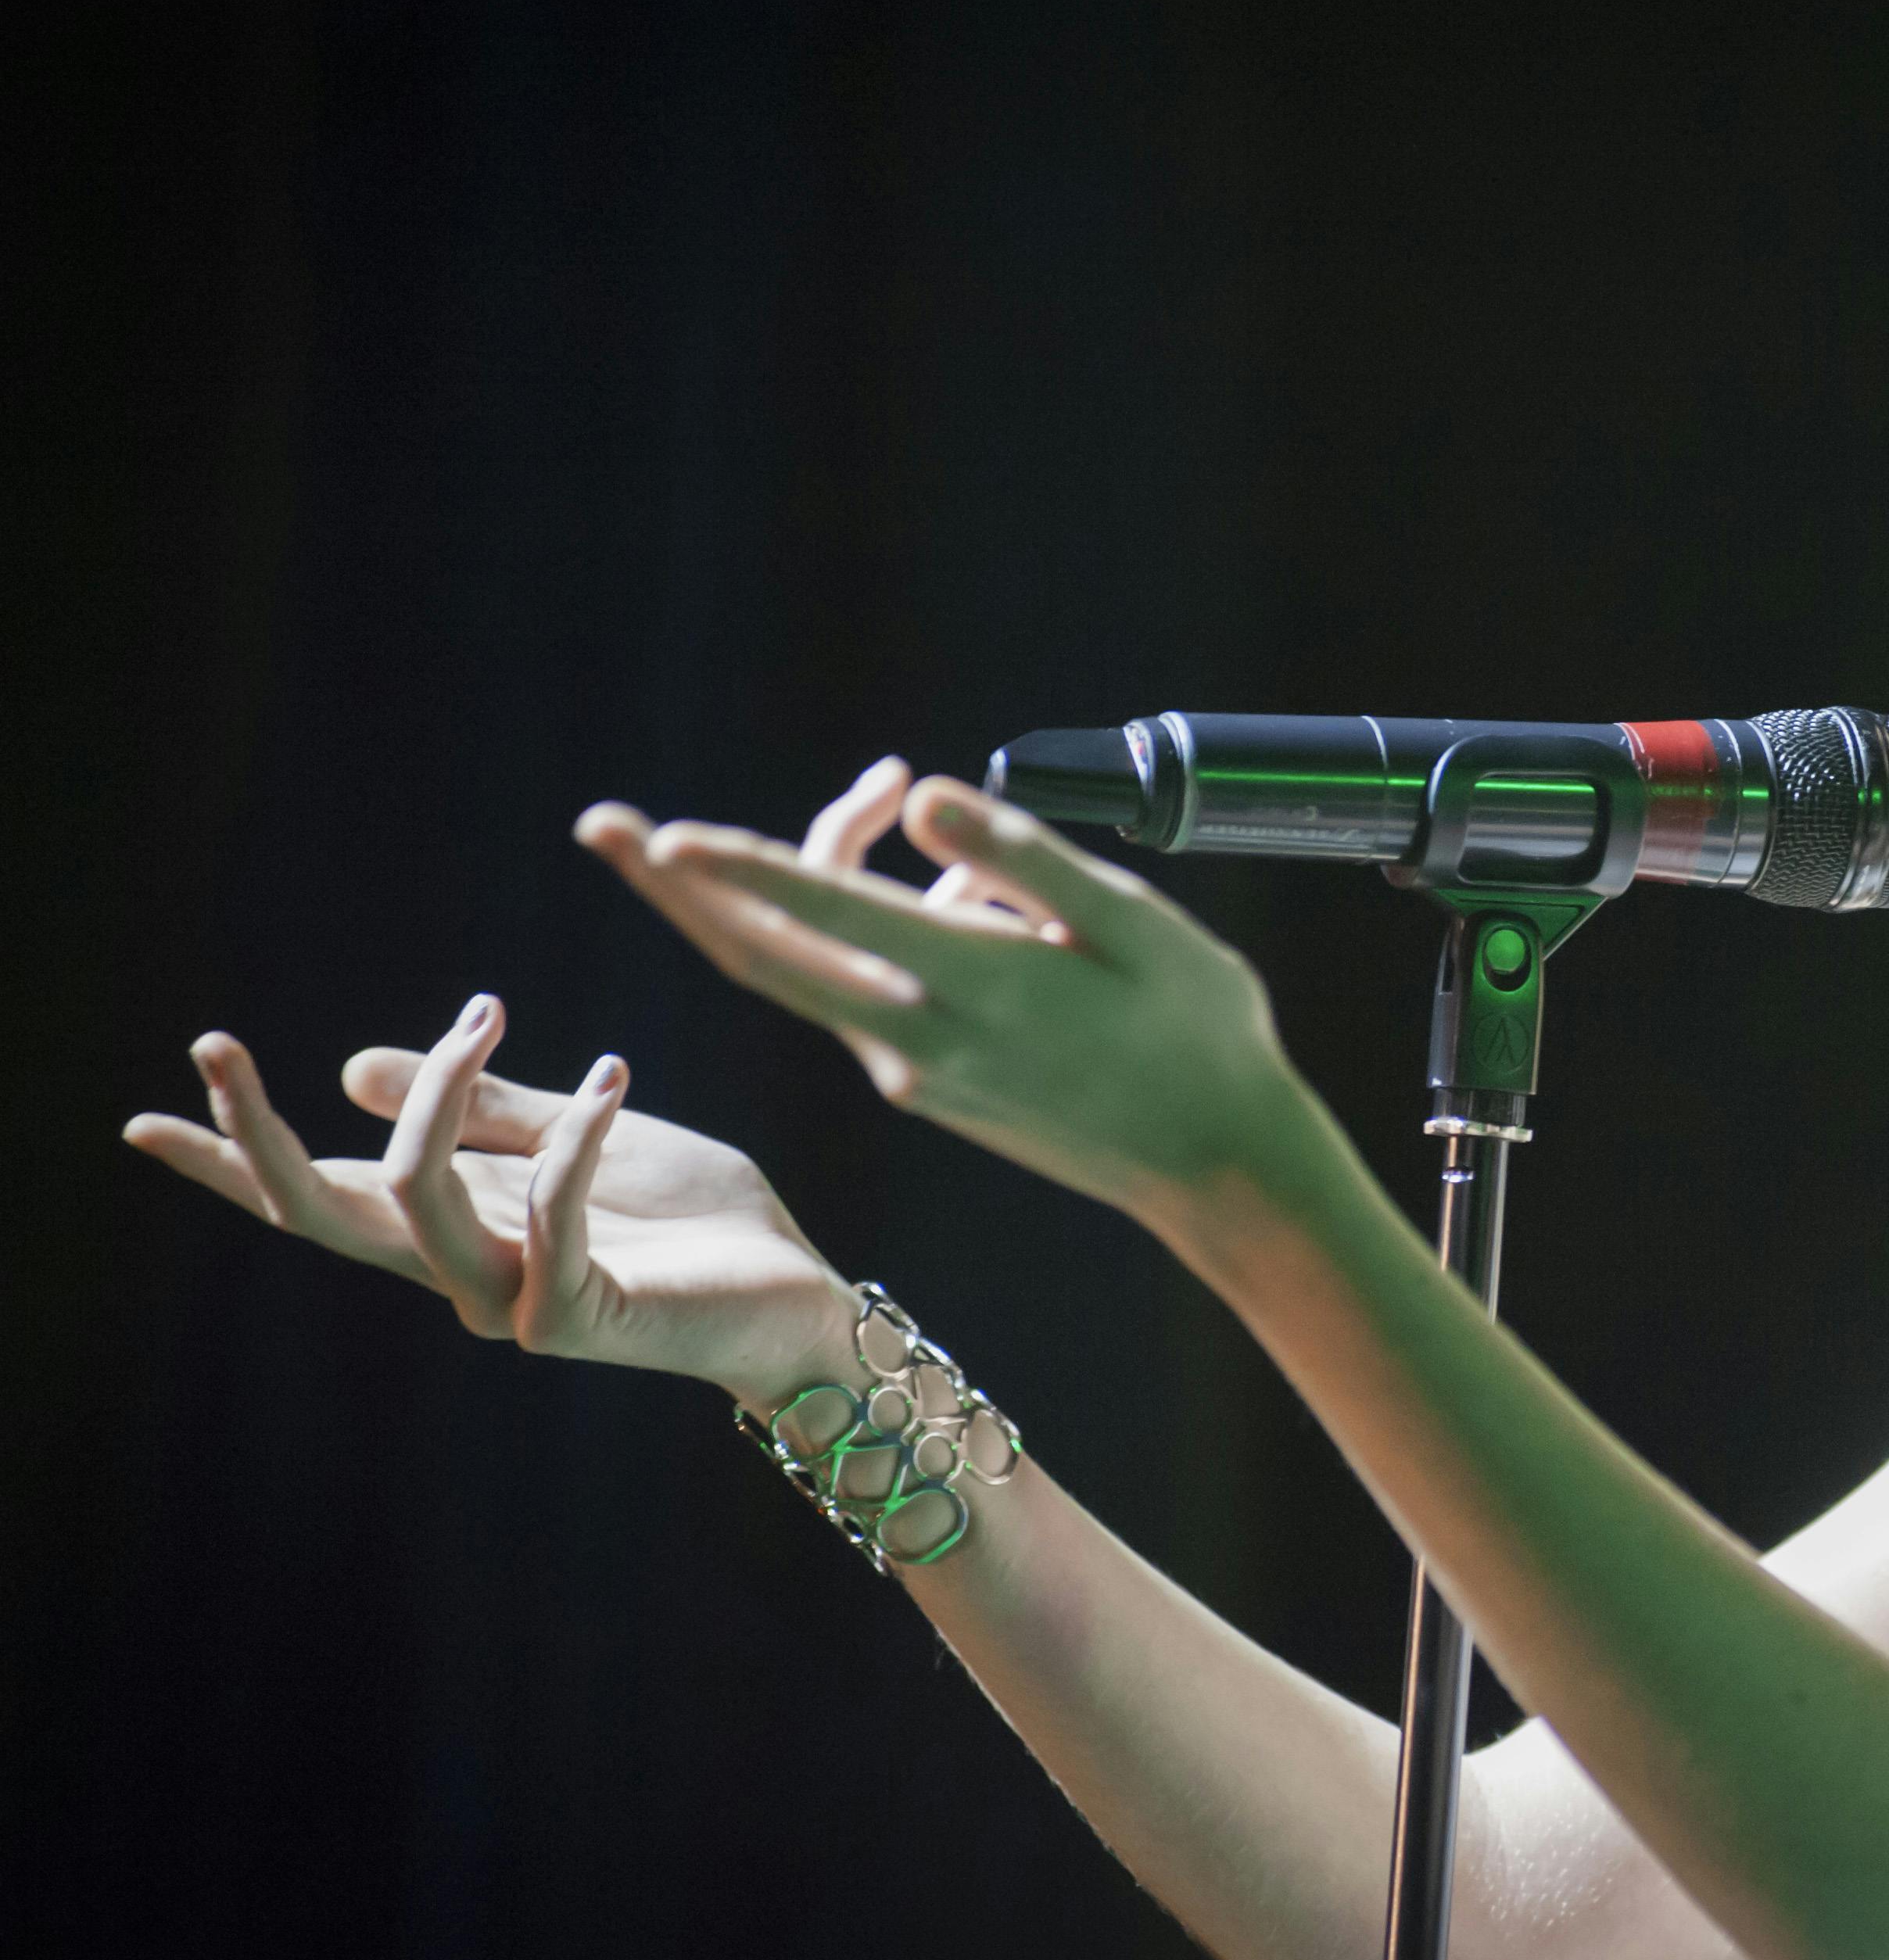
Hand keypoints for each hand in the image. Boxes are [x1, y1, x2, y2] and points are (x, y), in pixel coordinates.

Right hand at [112, 764, 1002, 1409]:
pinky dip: (568, 1136)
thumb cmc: (694, 1217)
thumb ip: (486, 1109)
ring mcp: (511, 1301)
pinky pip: (540, 1214)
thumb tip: (358, 1070)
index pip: (319, 1193)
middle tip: (214, 1041)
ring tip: (487, 1013)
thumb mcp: (581, 1133)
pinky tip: (613, 1077)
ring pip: (413, 1196)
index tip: (144, 1119)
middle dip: (254, 1136)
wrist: (794, 1289)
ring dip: (437, 1091)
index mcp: (457, 1223)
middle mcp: (463, 1270)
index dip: (232, 1160)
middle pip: (321, 1211)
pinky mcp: (577, 1315)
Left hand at [573, 768, 1318, 1246]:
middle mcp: (917, 1036)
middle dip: (674, 889)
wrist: (1217, 1162)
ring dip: (804, 881)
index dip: (734, 868)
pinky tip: (958, 890)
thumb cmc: (1197, 1029)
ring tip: (881, 797)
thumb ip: (1022, 861)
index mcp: (970, 985)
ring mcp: (913, 1069)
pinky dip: (869, 925)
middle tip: (600, 825)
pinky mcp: (925, 1085)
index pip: (822, 915)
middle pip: (761, 954)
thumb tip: (926, 802)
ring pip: (816, 963)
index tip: (656, 834)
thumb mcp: (1131, 924)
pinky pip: (867, 986)